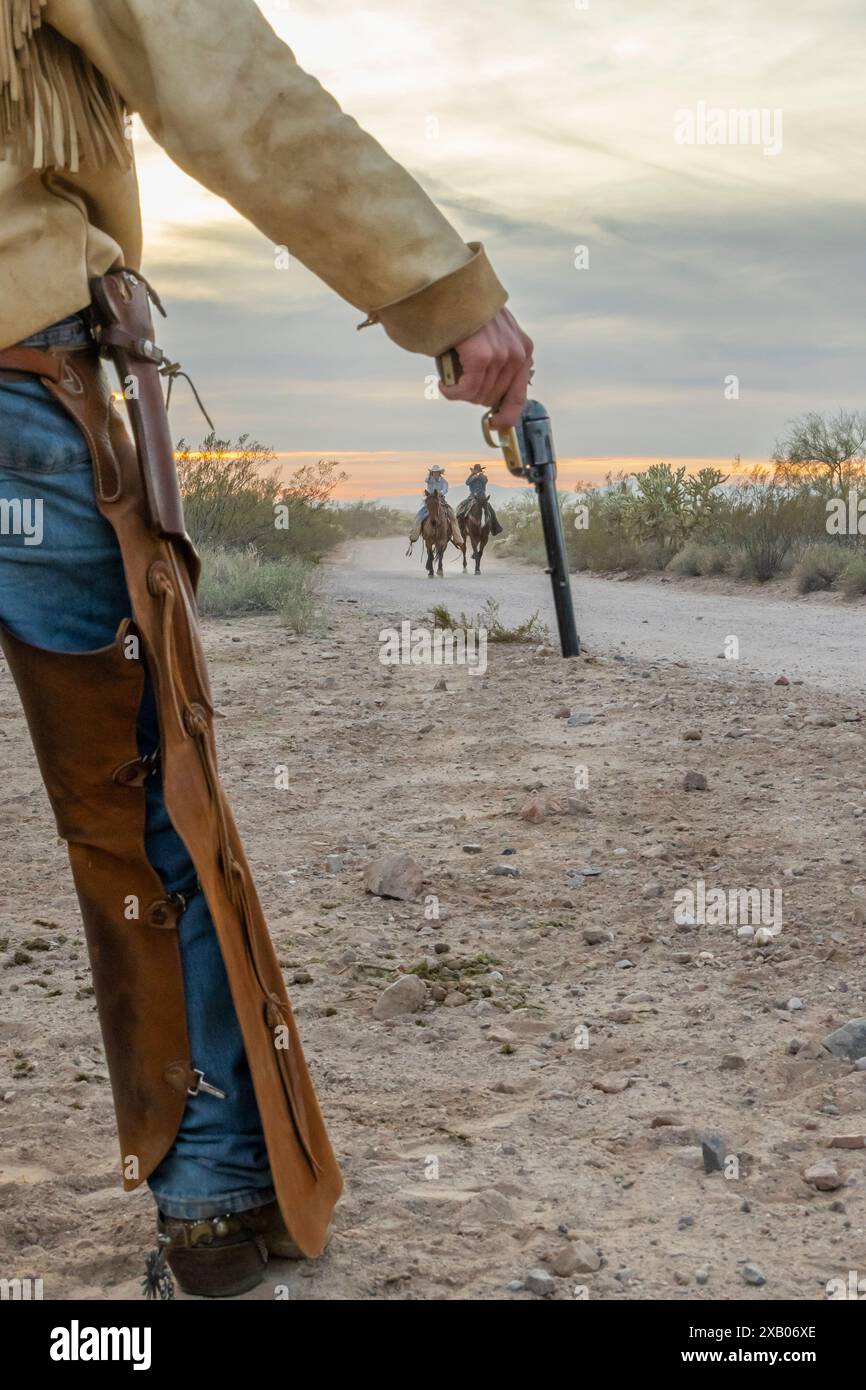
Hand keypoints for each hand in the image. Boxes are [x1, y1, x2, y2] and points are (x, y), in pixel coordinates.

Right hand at [439, 308, 533, 428]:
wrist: (451, 288)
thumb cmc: (466, 312)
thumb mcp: (491, 336)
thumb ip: (495, 363)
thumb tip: (482, 395)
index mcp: (523, 350)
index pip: (519, 396)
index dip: (506, 416)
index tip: (495, 426)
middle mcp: (517, 354)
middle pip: (492, 398)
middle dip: (472, 395)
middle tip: (457, 382)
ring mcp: (502, 355)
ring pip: (477, 395)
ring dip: (458, 391)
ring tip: (449, 374)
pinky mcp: (483, 356)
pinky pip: (465, 390)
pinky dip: (451, 391)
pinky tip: (443, 383)